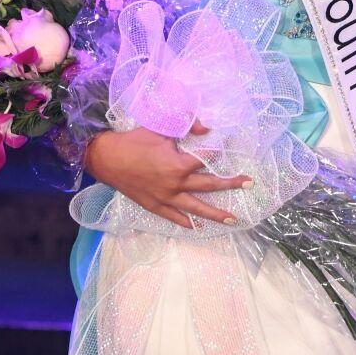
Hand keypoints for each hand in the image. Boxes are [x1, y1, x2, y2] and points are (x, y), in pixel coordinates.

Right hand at [83, 122, 251, 229]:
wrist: (107, 158)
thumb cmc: (135, 141)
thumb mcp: (161, 128)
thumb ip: (186, 127)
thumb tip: (208, 129)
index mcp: (178, 164)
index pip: (206, 160)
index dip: (218, 155)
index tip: (232, 152)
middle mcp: (175, 183)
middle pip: (209, 185)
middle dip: (231, 184)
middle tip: (248, 184)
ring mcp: (165, 197)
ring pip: (196, 208)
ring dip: (216, 214)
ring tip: (233, 220)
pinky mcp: (154, 205)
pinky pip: (173, 217)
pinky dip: (185, 222)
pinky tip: (196, 227)